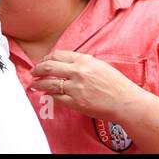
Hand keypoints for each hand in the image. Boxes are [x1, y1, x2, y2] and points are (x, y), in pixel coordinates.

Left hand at [29, 50, 144, 119]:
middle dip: (38, 69)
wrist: (125, 101)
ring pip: (49, 83)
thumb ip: (82, 63)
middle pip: (49, 67)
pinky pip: (56, 97)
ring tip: (34, 84)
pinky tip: (46, 94)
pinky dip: (49, 95)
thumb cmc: (116, 84)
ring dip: (39, 83)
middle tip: (34, 72)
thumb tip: (65, 64)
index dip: (47, 58)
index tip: (43, 61)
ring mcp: (75, 88)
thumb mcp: (99, 65)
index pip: (58, 55)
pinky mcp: (76, 102)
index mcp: (84, 60)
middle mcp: (78, 72)